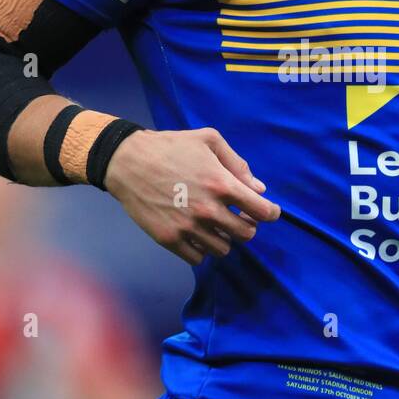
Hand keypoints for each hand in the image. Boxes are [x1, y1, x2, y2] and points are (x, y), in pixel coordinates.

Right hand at [103, 126, 280, 265]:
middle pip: (246, 234)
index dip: (271, 213)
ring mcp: (188, 227)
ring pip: (223, 249)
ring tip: (215, 225)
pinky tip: (197, 234)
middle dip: (247, 225)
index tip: (269, 212)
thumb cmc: (171, 146)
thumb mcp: (208, 140)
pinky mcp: (169, 239)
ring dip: (224, 238)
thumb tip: (259, 190)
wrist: (127, 161)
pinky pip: (198, 258)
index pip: (262, 212)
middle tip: (238, 217)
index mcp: (221, 184)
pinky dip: (202, 249)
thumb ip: (237, 164)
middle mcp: (208, 209)